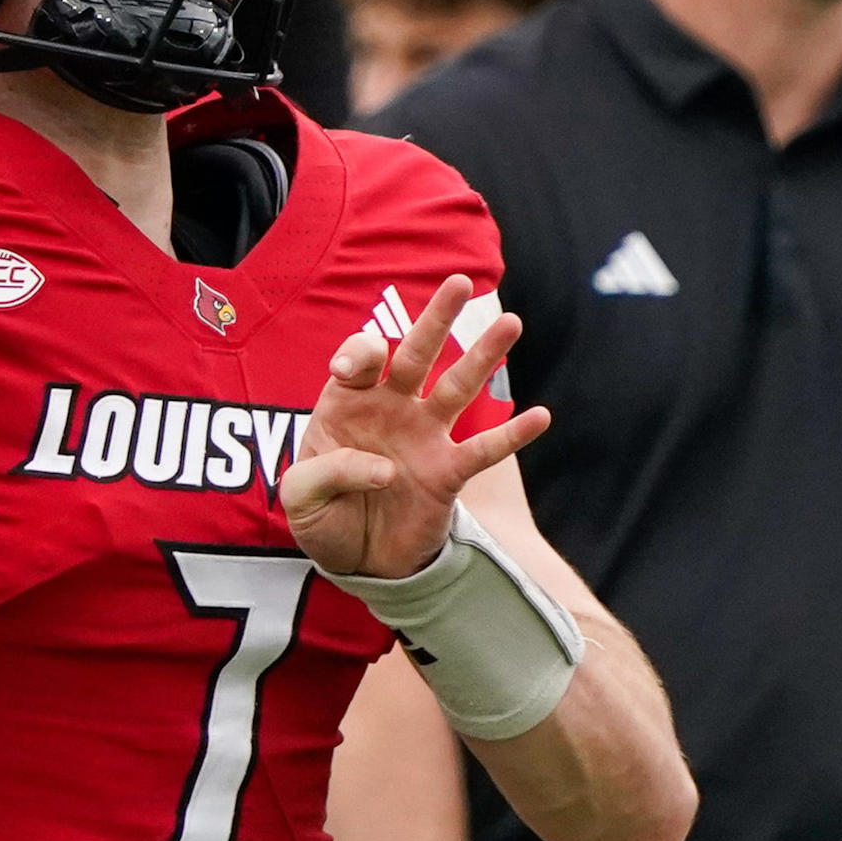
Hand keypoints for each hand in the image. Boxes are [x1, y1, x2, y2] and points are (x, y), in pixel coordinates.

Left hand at [279, 275, 547, 581]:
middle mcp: (391, 408)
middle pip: (416, 354)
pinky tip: (540, 416)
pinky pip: (484, 450)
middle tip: (460, 282)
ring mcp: (424, 436)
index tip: (352, 369)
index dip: (358, 354)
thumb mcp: (301, 497)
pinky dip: (512, 435)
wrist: (356, 558)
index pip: (359, 359)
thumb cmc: (323, 515)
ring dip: (484, 356)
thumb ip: (326, 473)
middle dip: (436, 319)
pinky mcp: (448, 472)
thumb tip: (384, 467)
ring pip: (458, 387)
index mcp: (348, 402)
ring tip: (511, 323)